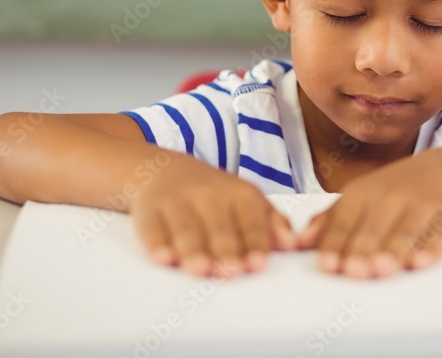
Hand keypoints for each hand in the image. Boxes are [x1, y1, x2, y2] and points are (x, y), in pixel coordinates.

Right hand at [129, 154, 294, 277]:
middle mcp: (209, 194)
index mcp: (239, 193)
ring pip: (186, 228)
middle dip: (225, 249)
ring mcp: (177, 200)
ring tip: (199, 269)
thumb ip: (272, 223)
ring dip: (193, 249)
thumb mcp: (248, 201)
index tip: (258, 264)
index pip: (251, 220)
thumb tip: (292, 244)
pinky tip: (163, 258)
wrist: (163, 170)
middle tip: (231, 271)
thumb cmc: (215, 195)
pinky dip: (156, 243)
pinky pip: (151, 228)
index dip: (255, 242)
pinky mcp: (149, 210)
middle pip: (219, 226)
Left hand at [296, 150, 441, 278]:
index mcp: (363, 194)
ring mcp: (421, 205)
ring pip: (405, 231)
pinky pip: (440, 234)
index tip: (328, 266)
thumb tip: (296, 242)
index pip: (345, 221)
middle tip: (354, 272)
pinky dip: (431, 248)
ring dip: (394, 250)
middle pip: (374, 228)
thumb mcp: (358, 199)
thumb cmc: (392, 192)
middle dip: (363, 250)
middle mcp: (391, 197)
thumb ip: (328, 222)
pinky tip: (421, 262)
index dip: (336, 243)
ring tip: (382, 269)